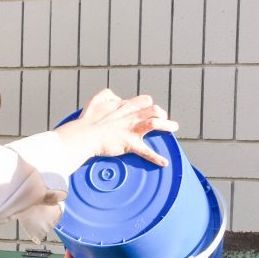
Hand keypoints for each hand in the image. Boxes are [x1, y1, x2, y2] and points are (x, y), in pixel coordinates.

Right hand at [55, 89, 179, 167]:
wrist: (84, 135)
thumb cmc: (88, 120)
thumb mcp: (96, 100)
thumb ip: (107, 95)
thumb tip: (116, 98)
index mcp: (125, 106)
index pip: (144, 100)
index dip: (149, 105)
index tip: (149, 111)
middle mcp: (131, 116)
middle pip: (154, 109)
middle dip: (161, 113)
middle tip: (163, 119)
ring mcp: (131, 129)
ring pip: (155, 123)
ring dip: (167, 125)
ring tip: (174, 127)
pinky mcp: (129, 143)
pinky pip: (146, 151)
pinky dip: (156, 157)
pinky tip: (164, 162)